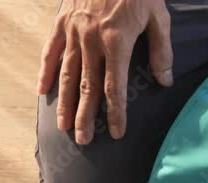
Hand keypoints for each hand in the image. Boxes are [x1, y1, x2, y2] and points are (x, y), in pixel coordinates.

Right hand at [37, 0, 173, 144]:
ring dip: (64, 101)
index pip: (115, 87)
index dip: (115, 112)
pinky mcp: (62, 22)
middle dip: (85, 116)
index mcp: (118, 42)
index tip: (115, 133)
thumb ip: (161, 51)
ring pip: (66, 73)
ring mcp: (73, 31)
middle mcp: (92, 40)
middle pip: (87, 86)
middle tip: (83, 140)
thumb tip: (165, 82)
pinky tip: (43, 90)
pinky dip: (46, 71)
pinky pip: (50, 51)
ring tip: (63, 126)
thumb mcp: (159, 18)